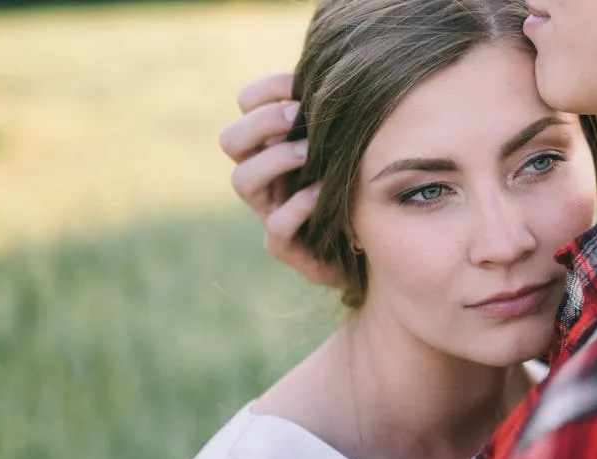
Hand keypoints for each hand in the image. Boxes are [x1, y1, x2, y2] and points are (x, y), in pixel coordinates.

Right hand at [219, 73, 340, 286]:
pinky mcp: (283, 246)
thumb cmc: (353, 188)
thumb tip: (341, 70)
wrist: (365, 250)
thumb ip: (333, 116)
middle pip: (230, 139)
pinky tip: (323, 192)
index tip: (299, 86)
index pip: (245, 106)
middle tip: (300, 117)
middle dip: (264, 122)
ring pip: (241, 180)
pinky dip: (299, 205)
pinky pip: (276, 225)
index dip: (265, 91)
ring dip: (276, 159)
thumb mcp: (344, 146)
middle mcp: (261, 177)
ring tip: (311, 153)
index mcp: (271, 145)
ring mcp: (267, 211)